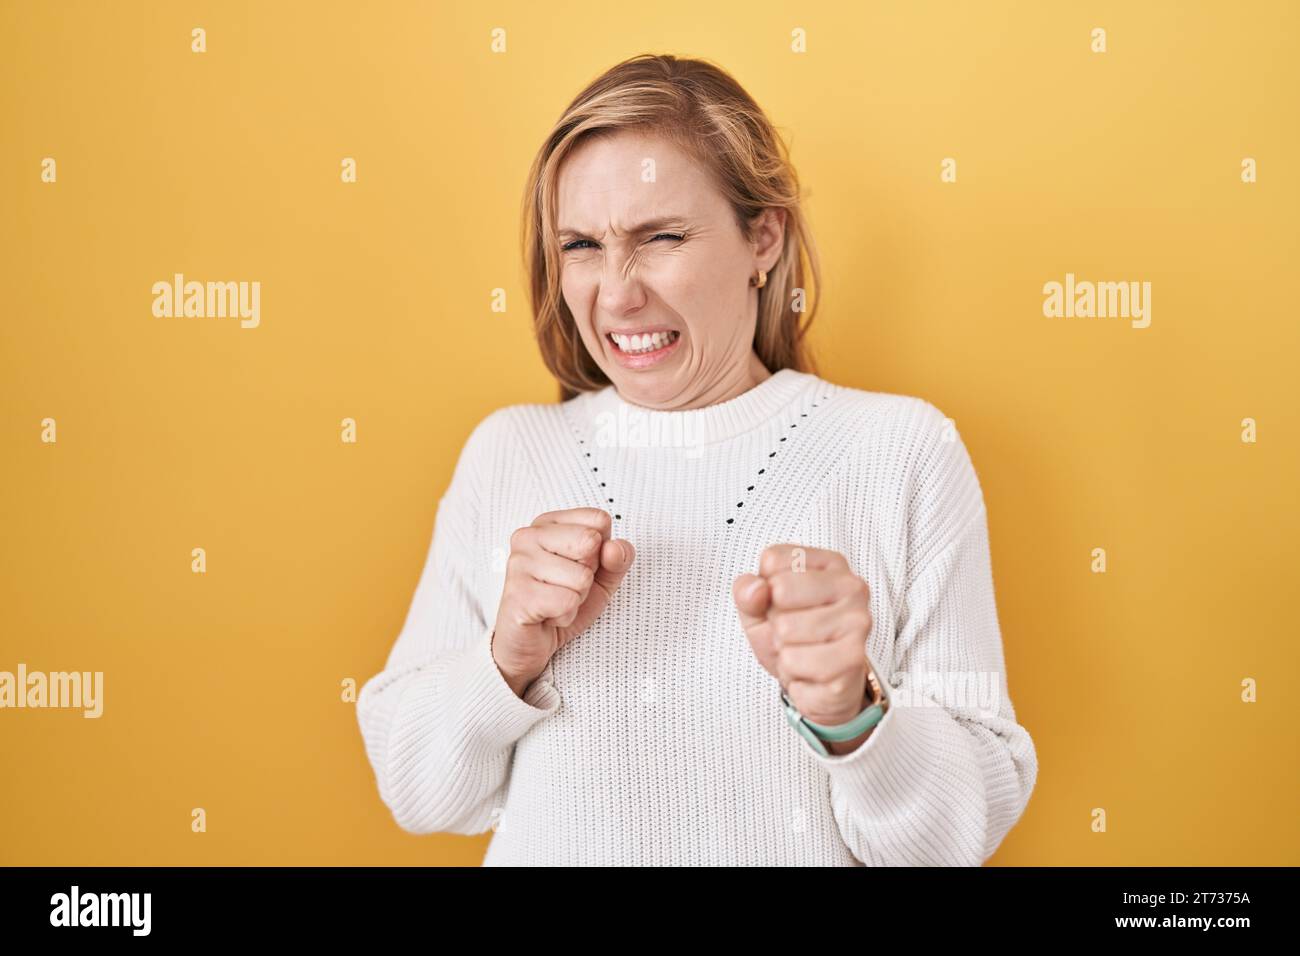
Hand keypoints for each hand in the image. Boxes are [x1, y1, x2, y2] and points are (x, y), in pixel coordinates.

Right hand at [492, 507, 634, 697]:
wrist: (532, 642)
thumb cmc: (563, 602)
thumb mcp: (602, 577)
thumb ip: (618, 557)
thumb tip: (614, 547)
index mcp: (548, 523)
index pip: (599, 520)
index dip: (600, 550)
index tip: (578, 566)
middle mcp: (528, 536)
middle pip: (590, 542)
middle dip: (589, 574)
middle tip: (566, 586)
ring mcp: (519, 563)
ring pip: (581, 577)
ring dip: (577, 599)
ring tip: (555, 602)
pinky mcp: (518, 593)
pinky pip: (567, 602)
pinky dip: (566, 616)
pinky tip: (547, 614)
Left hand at [733, 544, 875, 735]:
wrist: (820, 687)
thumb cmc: (792, 638)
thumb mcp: (758, 609)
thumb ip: (748, 591)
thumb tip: (756, 590)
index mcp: (830, 564)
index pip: (773, 559)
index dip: (764, 587)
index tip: (782, 602)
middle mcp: (852, 587)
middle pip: (781, 590)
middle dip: (774, 619)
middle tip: (792, 631)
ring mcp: (857, 621)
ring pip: (786, 629)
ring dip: (783, 649)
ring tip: (802, 650)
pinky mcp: (853, 657)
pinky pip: (795, 662)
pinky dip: (792, 671)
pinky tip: (810, 671)